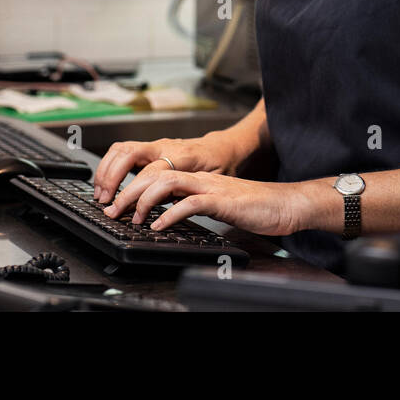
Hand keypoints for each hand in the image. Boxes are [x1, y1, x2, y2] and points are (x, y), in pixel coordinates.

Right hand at [93, 132, 240, 202]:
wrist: (222, 147)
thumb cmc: (219, 165)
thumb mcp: (210, 183)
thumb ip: (187, 194)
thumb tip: (164, 211)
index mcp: (182, 157)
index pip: (151, 173)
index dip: (135, 193)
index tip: (126, 211)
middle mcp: (165, 147)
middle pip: (129, 155)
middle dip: (112, 178)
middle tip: (105, 201)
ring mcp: (156, 145)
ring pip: (122, 149)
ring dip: (107, 170)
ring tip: (101, 193)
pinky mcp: (150, 147)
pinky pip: (124, 150)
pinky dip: (110, 165)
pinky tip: (107, 182)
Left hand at [102, 169, 312, 237]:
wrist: (286, 204)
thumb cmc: (256, 207)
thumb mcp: (218, 204)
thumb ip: (195, 203)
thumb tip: (171, 214)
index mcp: (199, 178)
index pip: (159, 173)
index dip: (135, 186)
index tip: (119, 203)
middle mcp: (202, 178)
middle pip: (157, 173)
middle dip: (130, 191)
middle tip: (113, 209)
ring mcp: (212, 187)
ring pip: (169, 182)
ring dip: (145, 200)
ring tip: (133, 217)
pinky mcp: (223, 200)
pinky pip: (191, 203)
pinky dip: (171, 214)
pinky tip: (159, 226)